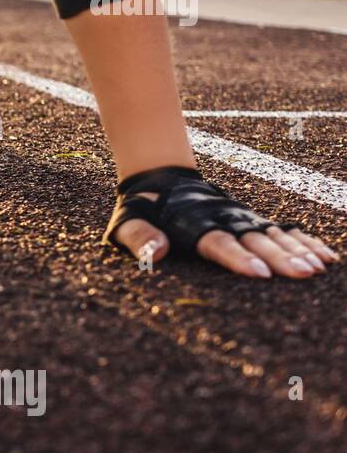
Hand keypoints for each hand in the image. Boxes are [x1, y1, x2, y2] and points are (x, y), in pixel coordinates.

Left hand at [114, 198, 337, 278]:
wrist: (160, 178)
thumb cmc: (141, 210)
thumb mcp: (127, 223)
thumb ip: (139, 238)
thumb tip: (156, 252)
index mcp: (192, 224)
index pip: (217, 242)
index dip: (237, 257)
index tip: (258, 272)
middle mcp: (222, 220)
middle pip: (253, 239)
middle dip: (278, 257)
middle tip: (302, 274)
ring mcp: (240, 219)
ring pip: (273, 234)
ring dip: (297, 250)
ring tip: (317, 268)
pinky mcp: (251, 221)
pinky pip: (283, 230)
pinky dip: (305, 241)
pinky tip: (326, 256)